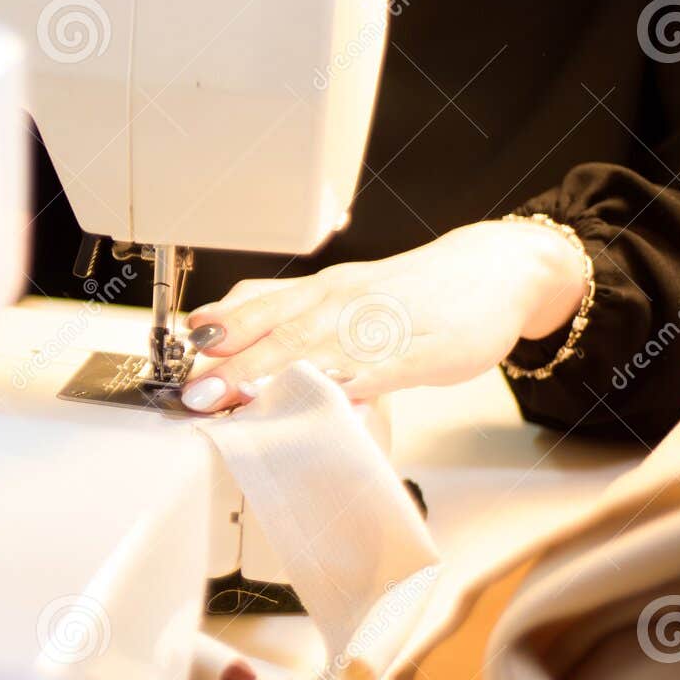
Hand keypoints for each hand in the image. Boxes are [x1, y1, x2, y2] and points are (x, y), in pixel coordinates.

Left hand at [180, 220, 587, 411]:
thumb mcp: (351, 296)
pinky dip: (339, 391)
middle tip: (193, 391)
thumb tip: (249, 346)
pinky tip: (314, 409)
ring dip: (270, 376)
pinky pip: (368, 374)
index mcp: (323, 289)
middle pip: (275, 328)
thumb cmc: (419, 291)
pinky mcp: (414, 353)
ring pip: (314, 350)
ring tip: (233, 400)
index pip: (259, 302)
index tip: (181, 347)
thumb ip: (304, 321)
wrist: (497, 270)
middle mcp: (341, 301)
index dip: (219, 325)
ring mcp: (375, 326)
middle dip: (229, 361)